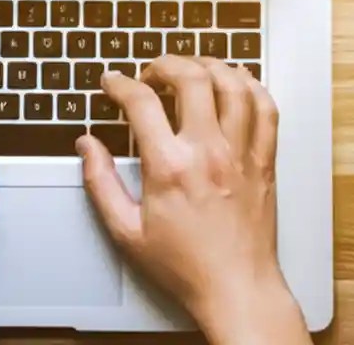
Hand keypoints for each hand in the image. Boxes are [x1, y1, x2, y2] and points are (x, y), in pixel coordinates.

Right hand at [76, 57, 309, 344]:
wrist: (236, 288)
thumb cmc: (184, 265)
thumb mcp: (126, 230)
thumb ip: (101, 183)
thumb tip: (86, 146)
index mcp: (170, 167)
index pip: (141, 102)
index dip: (120, 84)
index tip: (112, 82)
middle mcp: (209, 152)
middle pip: (192, 78)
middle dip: (166, 64)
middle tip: (152, 74)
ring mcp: (241, 153)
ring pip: (234, 84)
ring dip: (209, 66)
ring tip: (191, 70)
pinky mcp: (264, 161)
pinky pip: (266, 108)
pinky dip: (251, 86)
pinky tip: (236, 83)